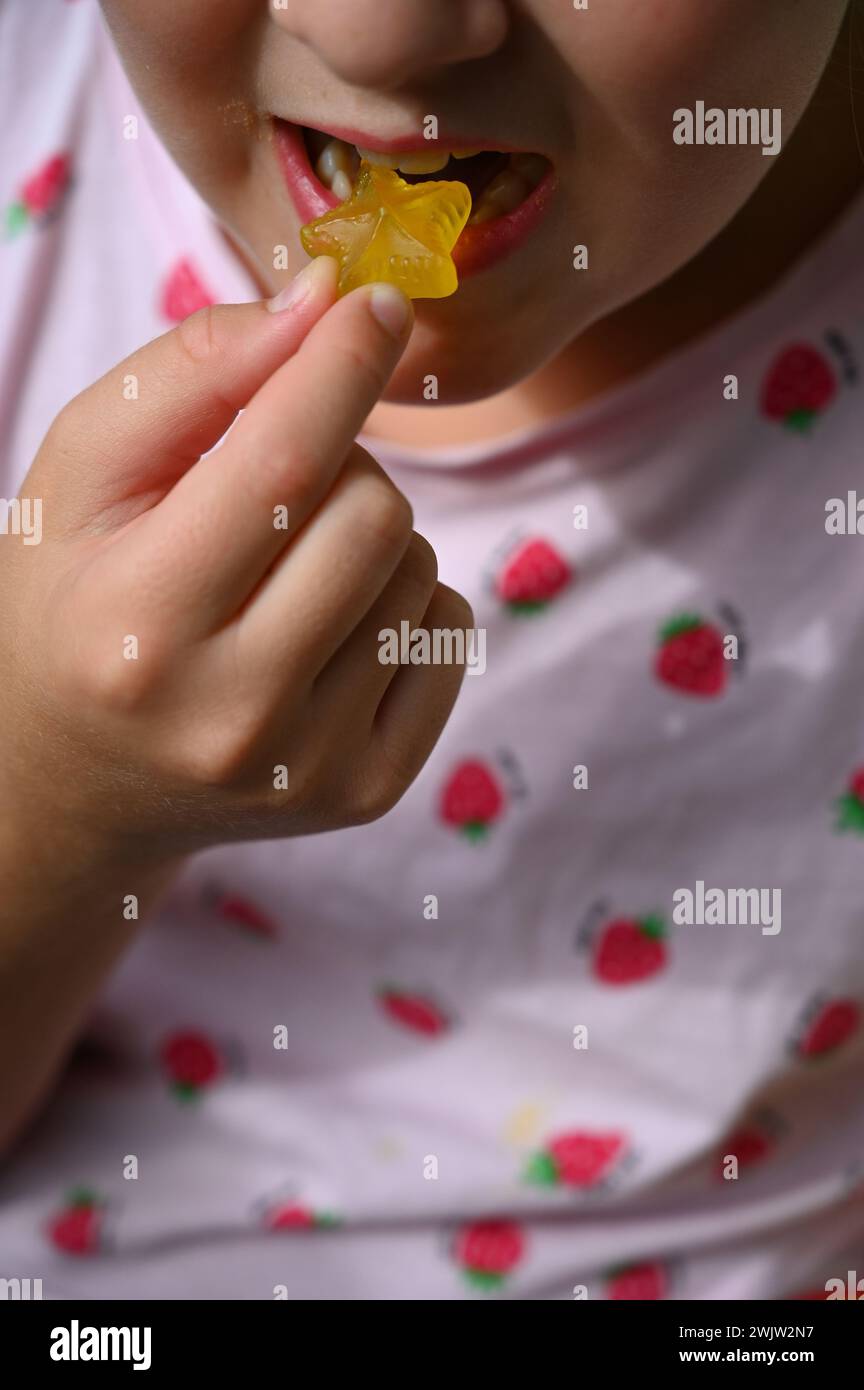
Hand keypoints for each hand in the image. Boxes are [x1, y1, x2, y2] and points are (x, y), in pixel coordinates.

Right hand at [0, 257, 472, 861]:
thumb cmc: (73, 603)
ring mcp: (309, 766)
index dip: (343, 366)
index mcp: (137, 626)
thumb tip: (327, 304)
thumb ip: (194, 373)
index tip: (377, 304)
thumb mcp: (83, 473)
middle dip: (342, 465)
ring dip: (370, 535)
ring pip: (421, 570)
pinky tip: (327, 627)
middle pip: (376, 514)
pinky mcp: (369, 791)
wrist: (76, 779)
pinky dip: (403, 604)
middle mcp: (230, 714)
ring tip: (286, 568)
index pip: (281, 465)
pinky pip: (449, 635)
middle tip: (277, 488)